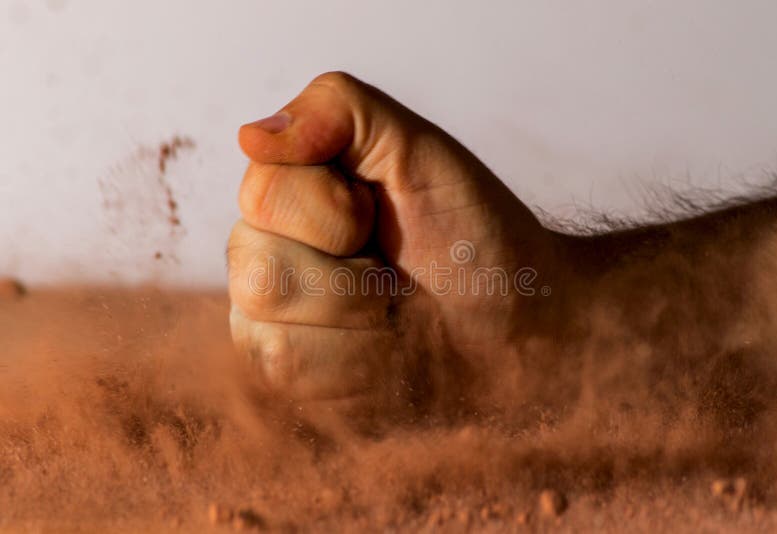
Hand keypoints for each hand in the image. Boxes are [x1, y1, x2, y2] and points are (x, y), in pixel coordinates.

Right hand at [227, 72, 559, 414]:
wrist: (516, 322)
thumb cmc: (471, 234)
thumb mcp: (419, 150)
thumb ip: (339, 111)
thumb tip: (253, 136)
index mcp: (288, 191)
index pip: (263, 194)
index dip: (339, 212)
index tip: (385, 215)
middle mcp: (264, 252)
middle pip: (256, 270)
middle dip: (354, 275)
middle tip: (396, 271)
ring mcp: (269, 321)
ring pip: (272, 331)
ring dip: (358, 319)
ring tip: (392, 311)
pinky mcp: (289, 376)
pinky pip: (293, 373)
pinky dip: (358, 364)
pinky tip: (384, 352)